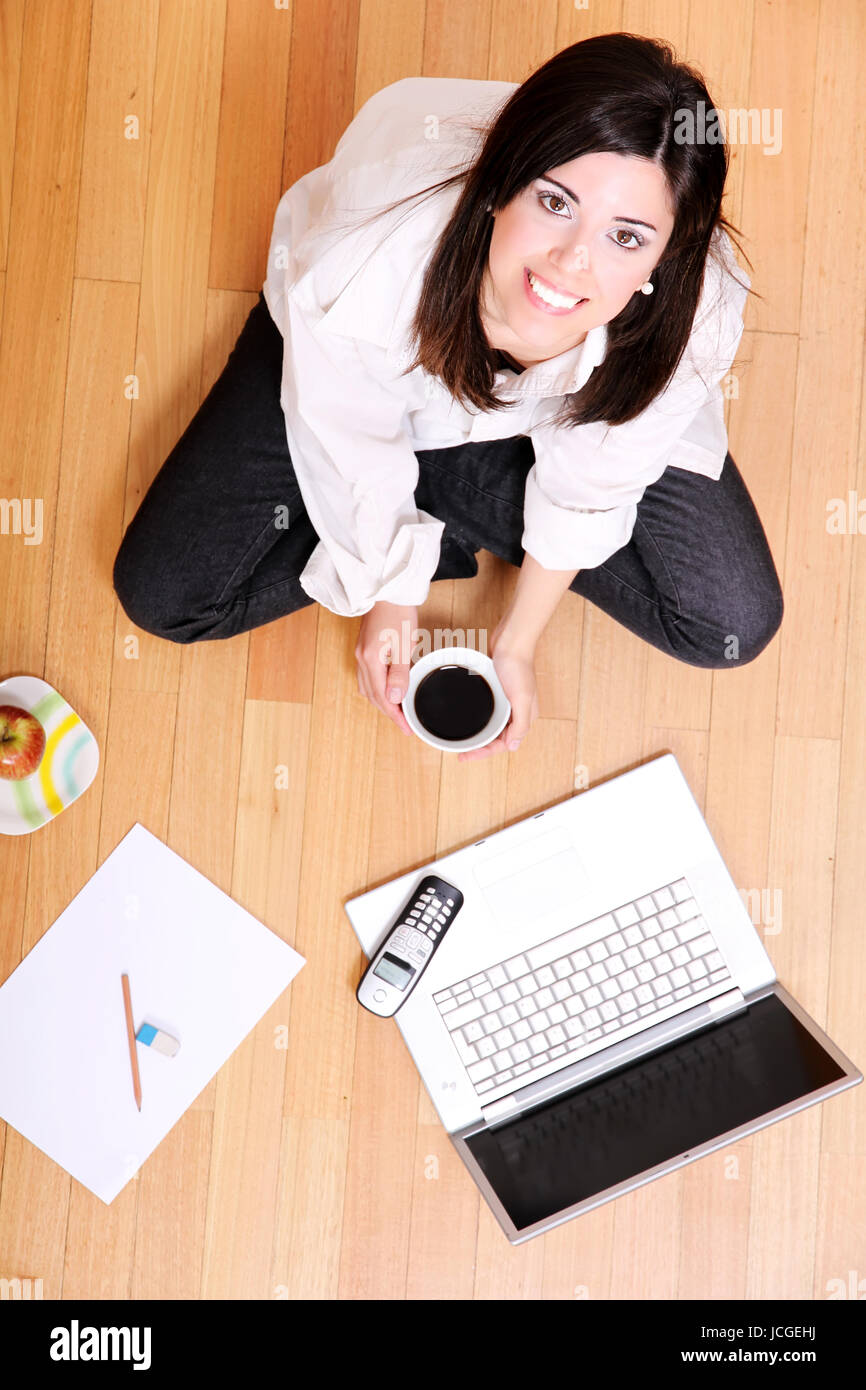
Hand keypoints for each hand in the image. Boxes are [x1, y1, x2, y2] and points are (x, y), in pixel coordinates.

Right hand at [355, 600, 416, 735]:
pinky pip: (367, 677)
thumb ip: (399, 673)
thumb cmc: (399, 611)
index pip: (382, 697)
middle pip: (373, 696)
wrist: (388, 589)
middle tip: (405, 724)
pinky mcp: (364, 648)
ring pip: (368, 688)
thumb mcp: (404, 644)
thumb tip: (394, 698)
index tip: (406, 728)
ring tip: (398, 711)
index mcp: (371, 660)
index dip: (395, 716)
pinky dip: (377, 689)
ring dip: (381, 701)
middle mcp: (361, 659)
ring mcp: (360, 653)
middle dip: (388, 712)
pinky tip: (387, 690)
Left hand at [457, 633, 538, 762]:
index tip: (465, 755)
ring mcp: (506, 703)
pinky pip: (487, 713)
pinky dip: (478, 720)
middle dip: (480, 748)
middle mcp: (516, 713)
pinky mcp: (497, 693)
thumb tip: (512, 746)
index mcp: (524, 717)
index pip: (504, 744)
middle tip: (461, 752)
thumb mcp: (521, 698)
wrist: (511, 641)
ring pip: (491, 727)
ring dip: (479, 735)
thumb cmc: (517, 666)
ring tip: (462, 741)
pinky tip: (467, 721)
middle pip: (496, 739)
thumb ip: (520, 724)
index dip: (484, 753)